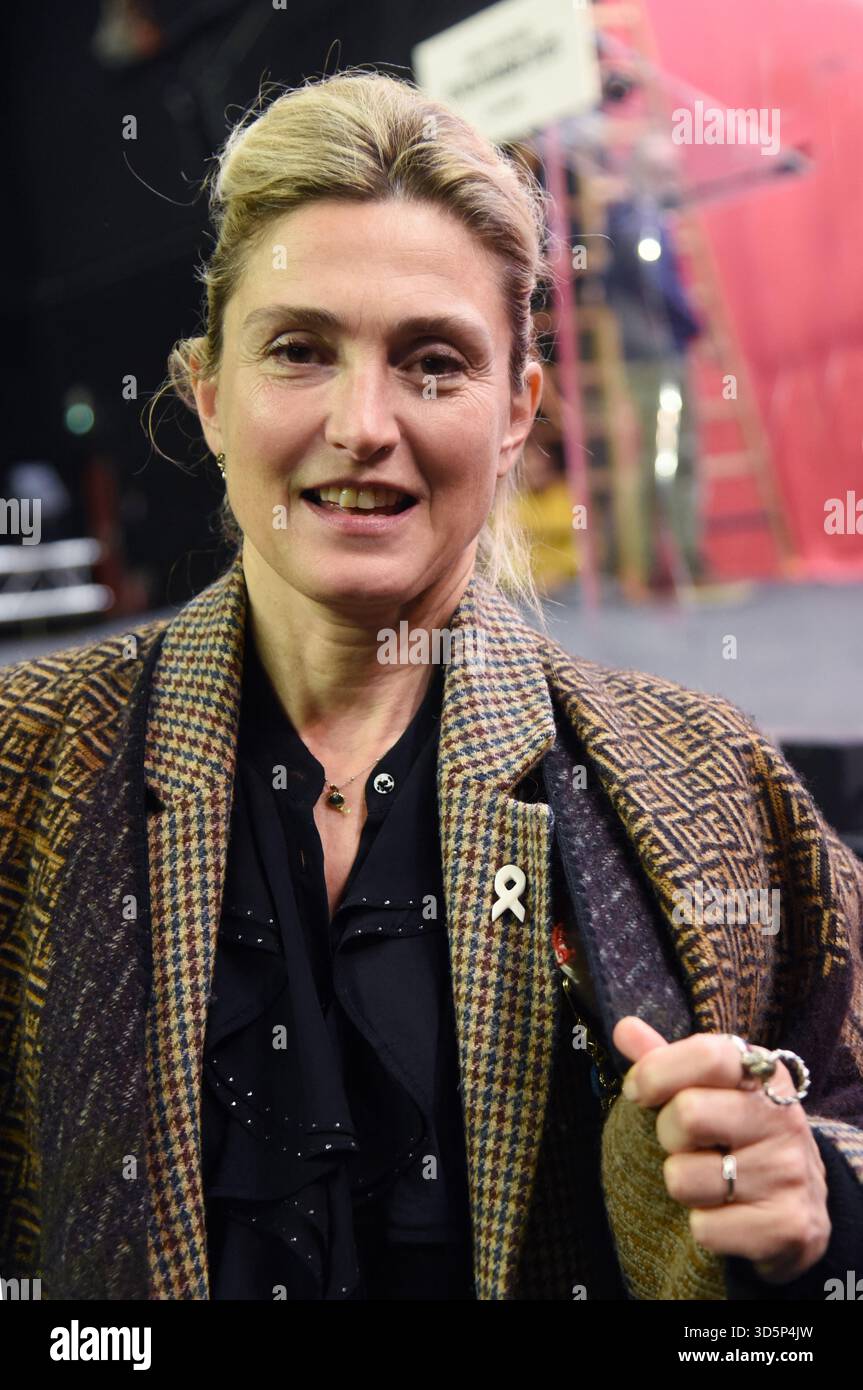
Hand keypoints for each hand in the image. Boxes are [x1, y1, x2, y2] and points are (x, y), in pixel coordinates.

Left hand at [612, 1016, 829, 1282]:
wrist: (801, 1205)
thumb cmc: (740, 1135)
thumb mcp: (711, 1090)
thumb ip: (665, 1060)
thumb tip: (623, 1028)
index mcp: (764, 1074)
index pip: (706, 1055)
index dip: (657, 1072)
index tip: (638, 1092)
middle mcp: (784, 1118)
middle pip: (688, 1114)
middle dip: (668, 1134)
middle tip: (686, 1144)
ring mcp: (789, 1173)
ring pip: (684, 1178)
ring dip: (683, 1184)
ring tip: (711, 1179)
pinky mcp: (788, 1225)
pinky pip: (704, 1228)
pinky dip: (703, 1227)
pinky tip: (727, 1214)